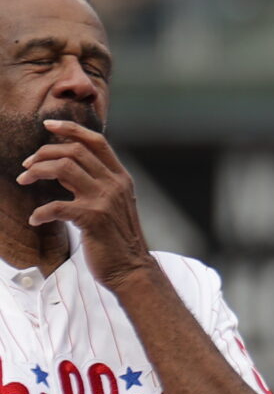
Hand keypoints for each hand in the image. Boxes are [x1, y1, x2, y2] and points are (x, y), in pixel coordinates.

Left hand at [17, 119, 155, 288]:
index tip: (48, 125)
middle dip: (45, 152)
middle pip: (76, 151)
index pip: (96, 141)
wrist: (131, 268)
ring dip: (38, 172)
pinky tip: (35, 219)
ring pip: (65, 168)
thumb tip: (74, 170)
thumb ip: (100, 185)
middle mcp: (115, 183)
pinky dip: (40, 212)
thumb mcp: (116, 203)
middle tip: (26, 165)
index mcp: (120, 177)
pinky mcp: (93, 218)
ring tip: (23, 181)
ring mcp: (105, 199)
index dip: (71, 129)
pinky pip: (57, 206)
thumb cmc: (117, 238)